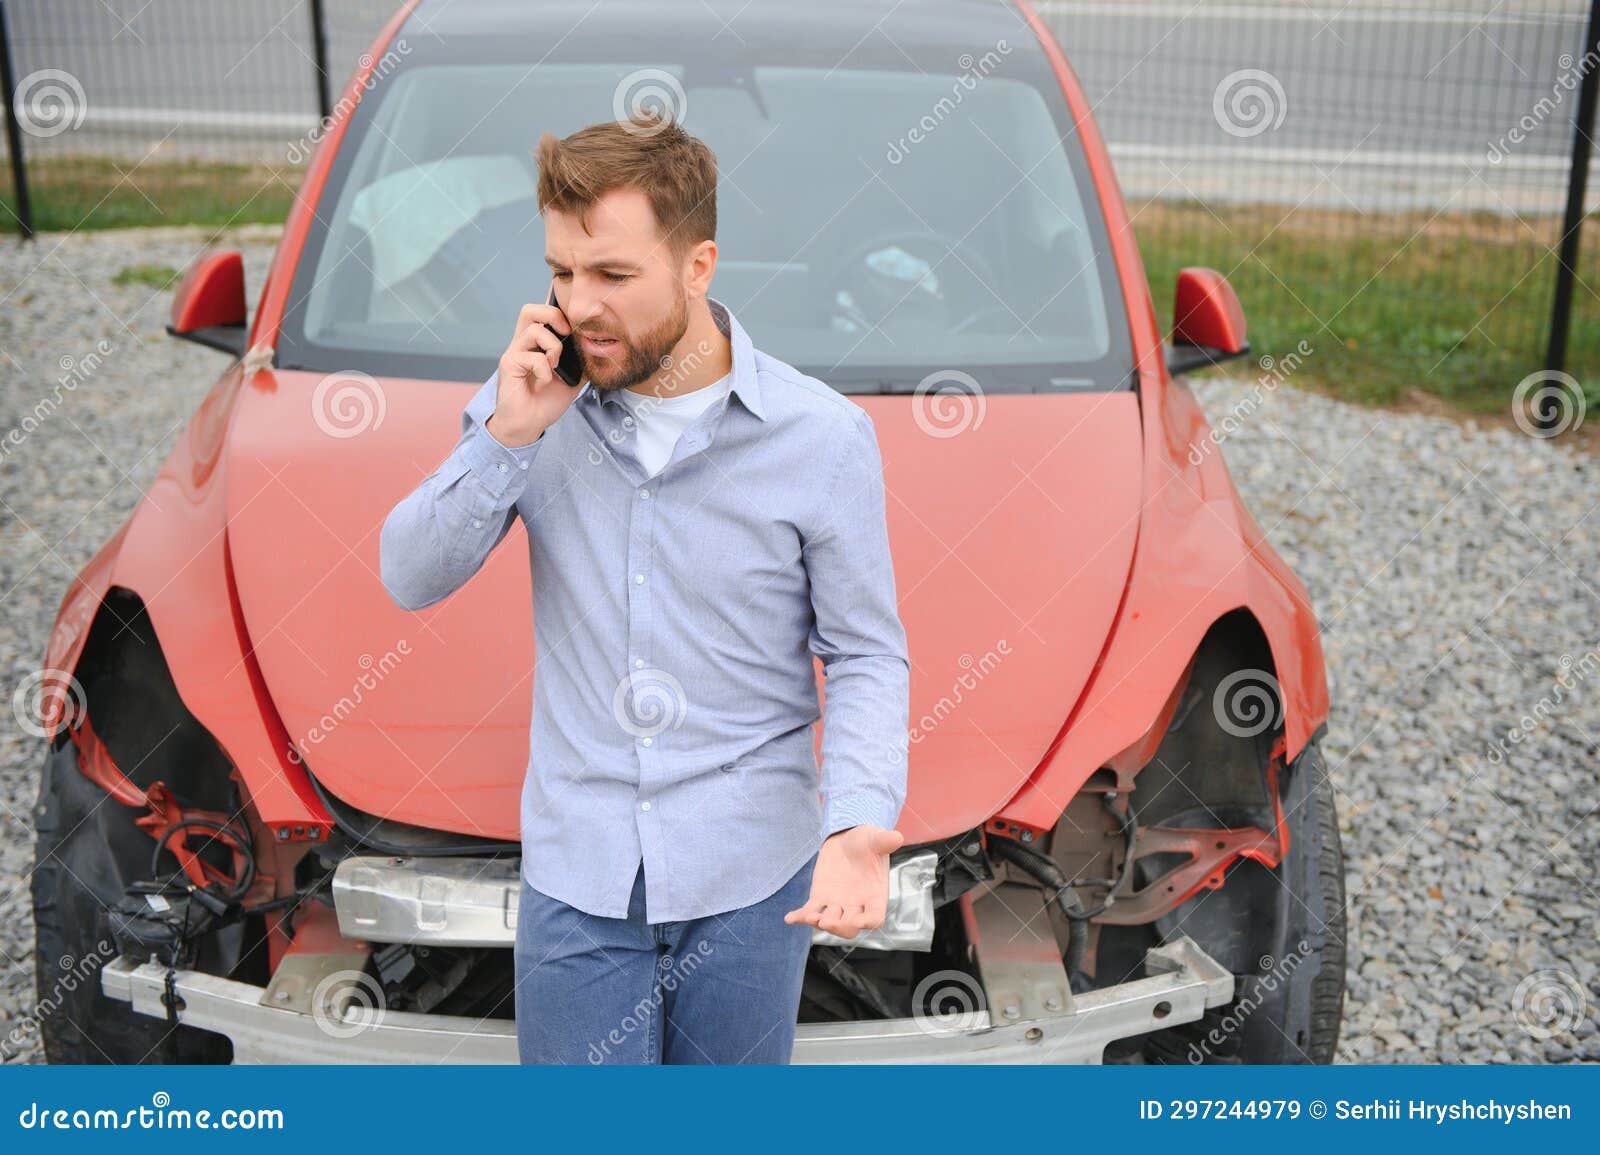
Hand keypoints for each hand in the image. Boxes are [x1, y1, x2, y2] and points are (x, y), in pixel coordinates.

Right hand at [487, 284, 580, 444]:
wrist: (528, 424)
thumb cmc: (545, 401)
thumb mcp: (573, 378)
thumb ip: (582, 361)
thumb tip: (599, 349)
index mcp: (536, 343)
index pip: (542, 312)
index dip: (558, 310)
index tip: (575, 325)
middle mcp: (522, 344)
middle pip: (530, 309)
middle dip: (553, 315)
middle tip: (566, 333)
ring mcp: (514, 353)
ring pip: (534, 330)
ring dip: (553, 347)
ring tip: (555, 365)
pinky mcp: (508, 365)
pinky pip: (531, 357)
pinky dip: (544, 369)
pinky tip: (545, 382)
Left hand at [783, 824, 903, 938]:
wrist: (846, 839)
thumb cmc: (866, 841)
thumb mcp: (875, 838)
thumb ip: (885, 840)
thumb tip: (897, 837)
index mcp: (875, 896)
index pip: (875, 918)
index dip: (867, 922)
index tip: (858, 921)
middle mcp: (856, 906)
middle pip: (849, 928)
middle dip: (838, 927)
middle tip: (827, 921)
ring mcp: (837, 905)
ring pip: (829, 923)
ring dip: (819, 923)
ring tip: (809, 916)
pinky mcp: (820, 898)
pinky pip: (810, 912)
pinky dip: (800, 917)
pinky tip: (790, 917)